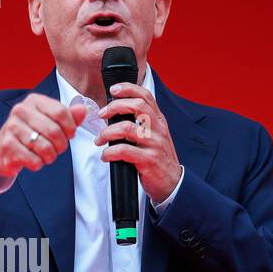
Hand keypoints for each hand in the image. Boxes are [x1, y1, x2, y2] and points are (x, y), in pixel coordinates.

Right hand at [0, 93, 89, 178]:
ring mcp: (11, 128)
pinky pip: (34, 160)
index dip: (70, 128)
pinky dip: (37, 164)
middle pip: (54, 131)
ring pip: (45, 148)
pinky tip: (32, 160)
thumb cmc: (30, 134)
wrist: (2, 150)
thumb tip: (82, 110)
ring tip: (45, 155)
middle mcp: (20, 110)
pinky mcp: (7, 146)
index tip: (70, 135)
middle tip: (58, 149)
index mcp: (34, 101)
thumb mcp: (50, 121)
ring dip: (50, 157)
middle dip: (61, 146)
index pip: (61, 112)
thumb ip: (68, 116)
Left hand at [94, 82, 181, 203]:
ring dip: (107, 132)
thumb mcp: (155, 136)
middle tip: (102, 114)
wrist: (172, 183)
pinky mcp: (148, 160)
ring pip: (127, 128)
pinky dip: (110, 152)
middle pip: (136, 106)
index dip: (128, 89)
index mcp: (158, 121)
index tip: (113, 90)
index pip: (145, 96)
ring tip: (100, 139)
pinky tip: (106, 156)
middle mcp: (158, 129)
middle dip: (114, 107)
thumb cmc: (159, 159)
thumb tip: (116, 114)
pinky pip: (124, 150)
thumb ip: (141, 123)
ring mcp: (154, 144)